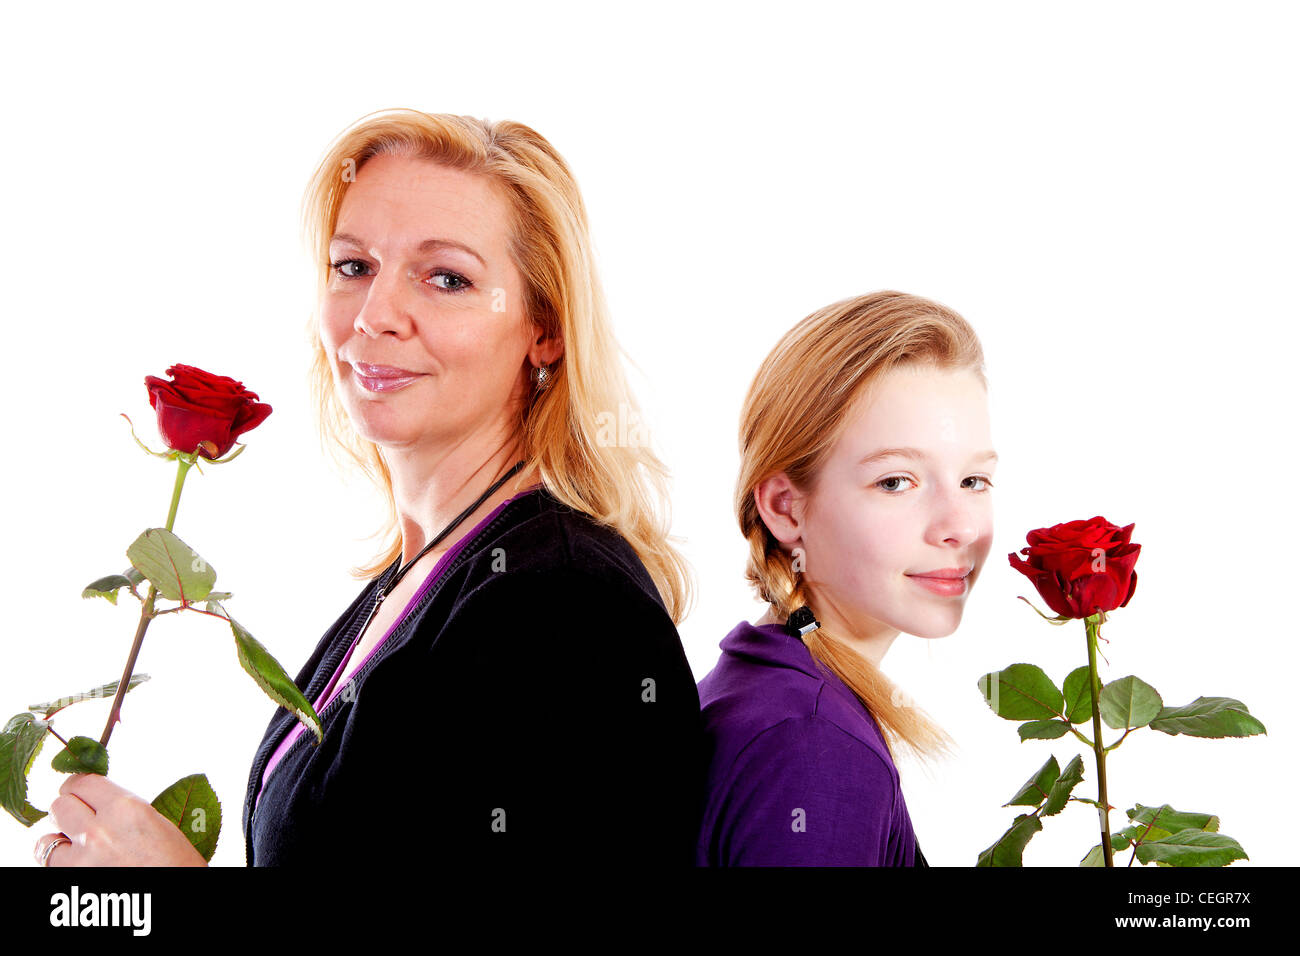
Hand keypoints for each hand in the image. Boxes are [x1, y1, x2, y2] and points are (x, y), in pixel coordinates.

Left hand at [34, 774, 207, 866]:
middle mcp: (101, 828)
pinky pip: (48, 862)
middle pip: (60, 805)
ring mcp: (83, 857)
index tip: (81, 793)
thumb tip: (92, 803)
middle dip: (68, 810)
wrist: (179, 891)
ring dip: (60, 839)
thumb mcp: (154, 820)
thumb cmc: (174, 861)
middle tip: (79, 818)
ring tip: (76, 845)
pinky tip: (75, 861)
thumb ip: (121, 808)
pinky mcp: (72, 877)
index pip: (82, 781)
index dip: (79, 787)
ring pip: (47, 837)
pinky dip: (58, 860)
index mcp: (127, 807)